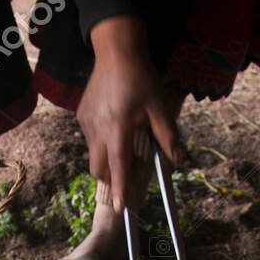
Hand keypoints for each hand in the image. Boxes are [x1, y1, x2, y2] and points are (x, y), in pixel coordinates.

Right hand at [79, 16, 181, 210]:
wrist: (116, 51)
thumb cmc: (141, 78)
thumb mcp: (159, 106)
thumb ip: (167, 135)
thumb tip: (176, 159)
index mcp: (118, 128)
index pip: (119, 167)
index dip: (120, 189)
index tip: (121, 208)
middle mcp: (98, 129)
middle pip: (99, 168)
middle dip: (110, 180)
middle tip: (123, 183)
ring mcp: (87, 122)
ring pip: (94, 154)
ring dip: (106, 160)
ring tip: (122, 144)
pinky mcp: (82, 115)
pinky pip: (91, 138)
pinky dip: (102, 142)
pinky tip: (115, 124)